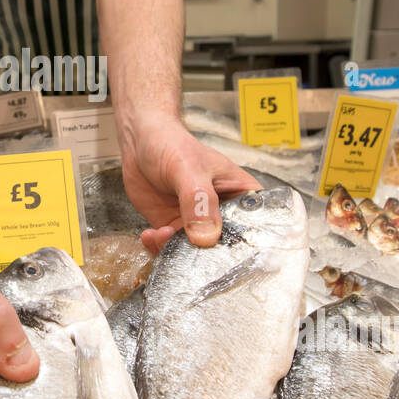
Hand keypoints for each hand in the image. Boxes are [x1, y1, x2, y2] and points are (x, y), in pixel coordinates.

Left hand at [120, 113, 259, 253]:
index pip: (256, 228)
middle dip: (206, 257)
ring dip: (177, 253)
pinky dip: (160, 248)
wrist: (141, 141)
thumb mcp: (188, 169)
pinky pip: (171, 250)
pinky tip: (150, 233)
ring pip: (196, 254)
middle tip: (186, 250)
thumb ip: (198, 201)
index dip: (246, 247)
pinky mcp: (175, 228)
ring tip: (161, 234)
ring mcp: (199, 224)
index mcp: (242, 195)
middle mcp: (224, 214)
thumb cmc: (172, 144)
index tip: (225, 256)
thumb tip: (205, 236)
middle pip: (226, 249)